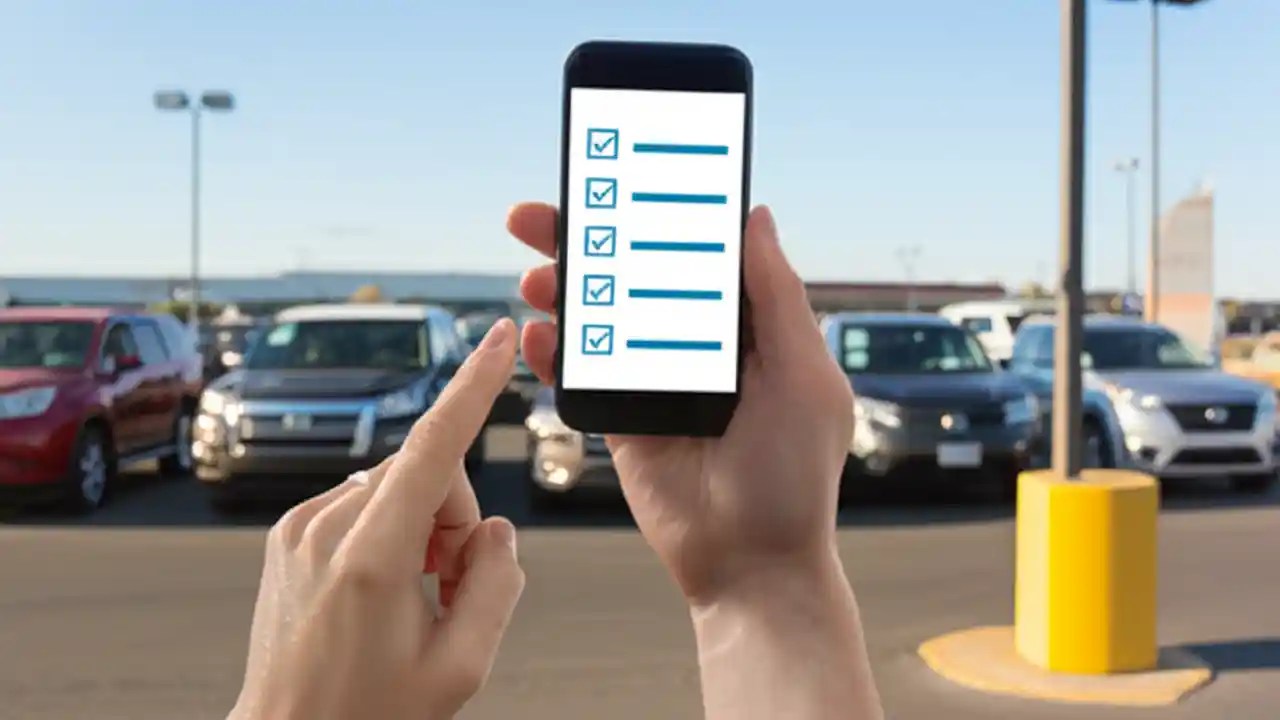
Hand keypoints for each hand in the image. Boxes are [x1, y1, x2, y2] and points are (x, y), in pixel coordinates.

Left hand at [229, 320, 523, 719]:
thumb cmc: (369, 714)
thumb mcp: (461, 667)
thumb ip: (497, 585)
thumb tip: (493, 530)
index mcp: (370, 559)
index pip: (432, 449)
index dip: (472, 389)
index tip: (494, 341)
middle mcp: (324, 528)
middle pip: (425, 472)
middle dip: (455, 517)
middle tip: (452, 587)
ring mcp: (298, 526)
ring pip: (396, 484)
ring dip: (424, 525)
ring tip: (415, 595)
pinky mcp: (288, 531)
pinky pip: (364, 500)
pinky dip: (392, 528)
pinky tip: (385, 586)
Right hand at [508, 204, 852, 603]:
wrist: (752, 564)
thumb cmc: (793, 474)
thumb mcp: (803, 374)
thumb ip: (776, 295)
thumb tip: (755, 215)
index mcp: (746, 330)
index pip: (692, 256)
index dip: (654, 216)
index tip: (617, 177)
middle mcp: (695, 349)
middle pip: (632, 279)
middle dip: (585, 245)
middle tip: (538, 216)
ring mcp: (653, 384)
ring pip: (598, 322)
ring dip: (561, 293)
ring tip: (534, 275)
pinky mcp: (621, 421)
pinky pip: (579, 378)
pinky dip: (553, 354)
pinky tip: (538, 336)